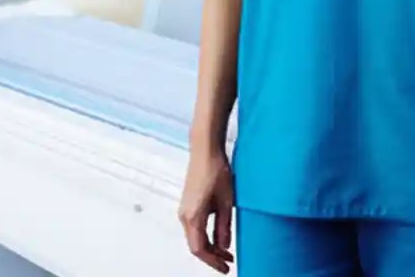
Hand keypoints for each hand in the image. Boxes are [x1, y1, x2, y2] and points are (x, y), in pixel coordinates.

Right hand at [178, 148, 234, 272]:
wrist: (205, 150)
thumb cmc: (216, 171)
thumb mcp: (226, 202)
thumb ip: (224, 226)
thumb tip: (224, 246)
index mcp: (192, 216)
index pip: (199, 249)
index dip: (212, 261)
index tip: (226, 268)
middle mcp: (184, 215)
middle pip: (196, 245)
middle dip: (212, 256)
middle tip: (229, 262)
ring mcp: (185, 209)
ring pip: (195, 236)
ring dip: (210, 246)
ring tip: (228, 252)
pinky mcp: (189, 204)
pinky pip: (195, 227)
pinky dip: (206, 235)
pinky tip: (219, 236)